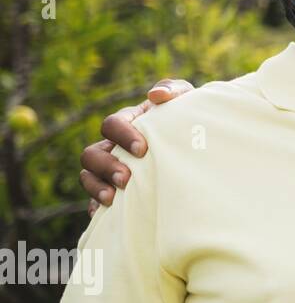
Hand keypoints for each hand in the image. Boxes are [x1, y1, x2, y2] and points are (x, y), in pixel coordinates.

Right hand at [80, 79, 194, 214]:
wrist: (199, 145)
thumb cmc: (188, 119)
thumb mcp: (186, 100)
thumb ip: (173, 89)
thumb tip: (156, 95)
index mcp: (128, 122)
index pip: (111, 124)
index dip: (121, 136)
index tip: (142, 149)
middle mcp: (113, 146)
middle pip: (90, 154)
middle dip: (105, 166)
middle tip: (127, 178)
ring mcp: (110, 168)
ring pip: (87, 176)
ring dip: (97, 187)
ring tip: (114, 198)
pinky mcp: (115, 190)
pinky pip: (94, 201)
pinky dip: (98, 207)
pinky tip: (111, 213)